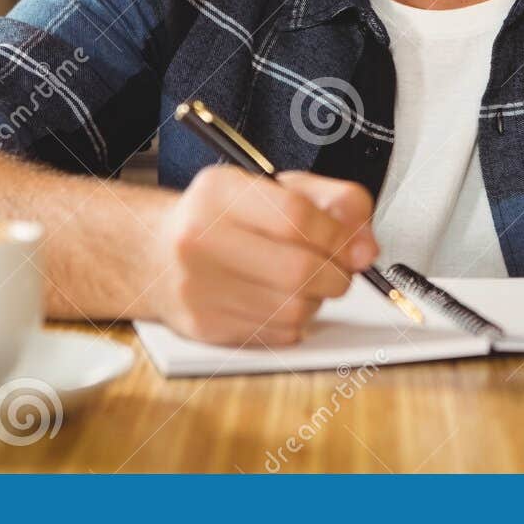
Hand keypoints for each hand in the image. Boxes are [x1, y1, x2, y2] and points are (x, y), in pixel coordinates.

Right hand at [146, 165, 377, 345]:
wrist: (157, 254)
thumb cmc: (225, 218)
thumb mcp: (276, 189)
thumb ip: (333, 203)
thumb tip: (366, 246)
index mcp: (220, 193)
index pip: (296, 217)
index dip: (340, 236)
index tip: (357, 247)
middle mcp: (199, 238)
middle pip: (298, 269)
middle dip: (337, 275)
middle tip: (340, 270)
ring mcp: (197, 287)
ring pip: (293, 308)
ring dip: (317, 300)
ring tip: (305, 283)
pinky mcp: (203, 326)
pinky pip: (277, 334)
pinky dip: (294, 321)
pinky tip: (280, 300)